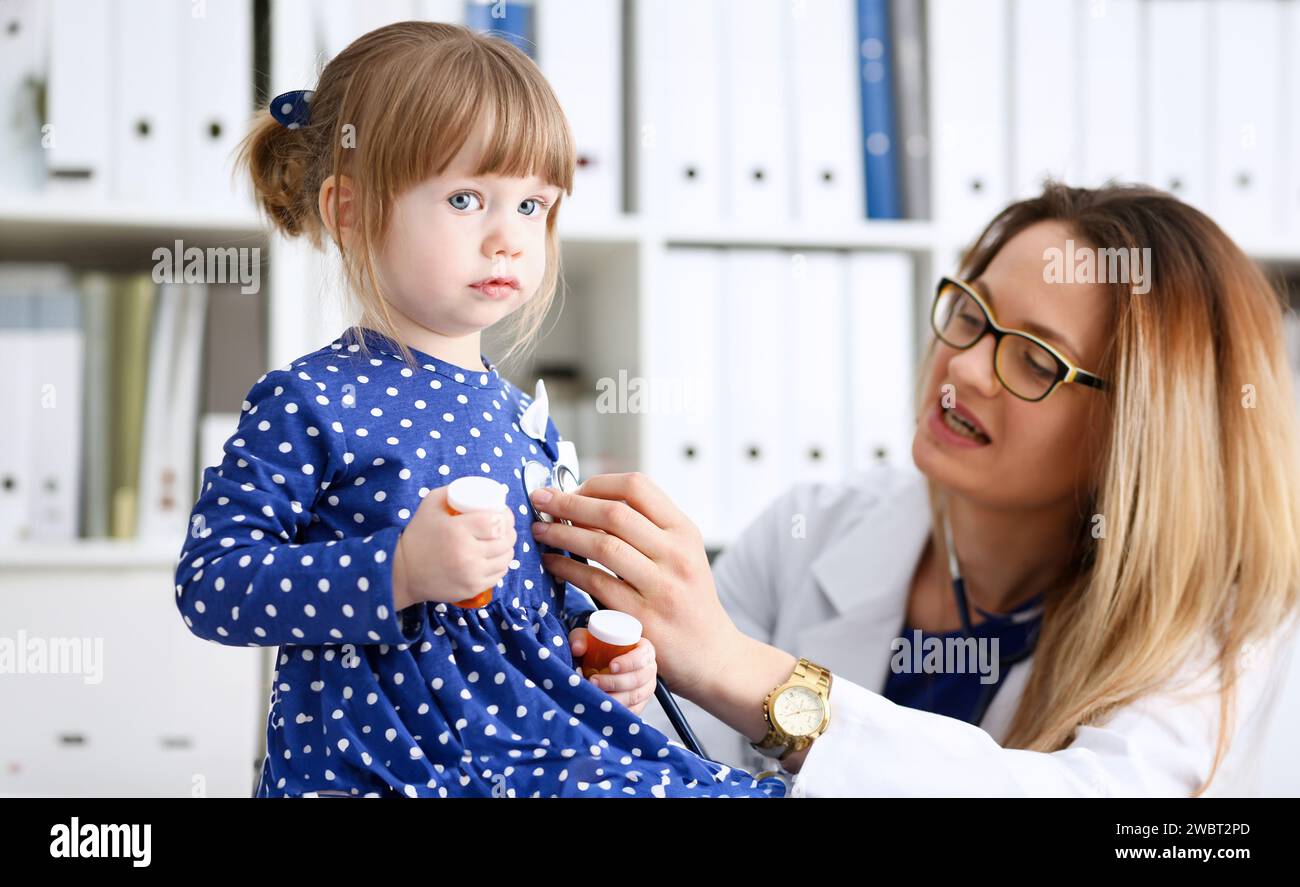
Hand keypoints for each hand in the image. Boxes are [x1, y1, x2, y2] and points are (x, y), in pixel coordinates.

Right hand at [393, 485, 515, 606]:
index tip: (503, 513)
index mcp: (458, 531)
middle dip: (510, 531)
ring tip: (502, 541)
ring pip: (506, 558)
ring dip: (508, 548)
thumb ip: (453, 491)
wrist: (404, 572)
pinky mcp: (473, 588)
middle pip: (505, 540)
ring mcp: (471, 574)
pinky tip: (495, 557)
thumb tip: (478, 489)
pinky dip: (501, 564)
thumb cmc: (419, 534)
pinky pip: (499, 574)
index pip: (497, 522)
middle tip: (504, 527)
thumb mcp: (430, 504)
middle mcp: (467, 554)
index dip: (506, 516)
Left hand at [529, 472, 746, 700]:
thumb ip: (646, 529)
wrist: (711, 654)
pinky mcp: (642, 618)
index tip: (571, 490)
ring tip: (540, 530)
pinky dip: (566, 568)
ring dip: (562, 534)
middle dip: (569, 503)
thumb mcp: (681, 555)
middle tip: (541, 500)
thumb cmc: (687, 600)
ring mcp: (661, 587)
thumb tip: (586, 503)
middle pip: (614, 512)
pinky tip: (551, 563)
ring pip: (601, 545)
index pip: (637, 487)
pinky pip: (595, 583)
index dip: (597, 484)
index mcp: (684, 532)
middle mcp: (676, 555)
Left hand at [569, 628, 656, 714]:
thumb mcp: (589, 638)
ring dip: (614, 698)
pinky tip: (602, 708)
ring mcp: (646, 689)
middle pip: (637, 679)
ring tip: (595, 695)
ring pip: (635, 697)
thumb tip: (576, 649)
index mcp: (644, 650)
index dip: (628, 663)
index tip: (611, 665)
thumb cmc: (600, 647)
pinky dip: (617, 711)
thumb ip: (581, 639)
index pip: (641, 657)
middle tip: (594, 681)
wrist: (603, 663)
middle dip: (615, 682)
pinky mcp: (640, 705)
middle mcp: (649, 670)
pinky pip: (633, 712)